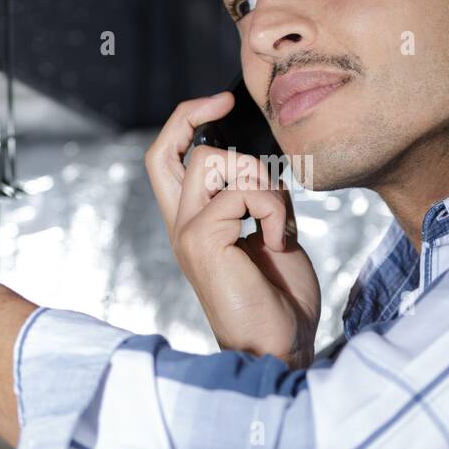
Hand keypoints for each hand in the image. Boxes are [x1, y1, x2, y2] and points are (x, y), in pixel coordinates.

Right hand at [144, 92, 320, 368]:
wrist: (281, 346)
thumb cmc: (281, 299)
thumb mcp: (271, 234)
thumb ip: (258, 199)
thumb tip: (262, 167)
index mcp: (194, 222)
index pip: (167, 157)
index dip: (185, 120)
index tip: (220, 101)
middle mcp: (181, 225)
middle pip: (181, 149)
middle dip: (221, 139)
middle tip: (248, 146)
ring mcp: (187, 233)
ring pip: (216, 161)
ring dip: (263, 184)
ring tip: (280, 225)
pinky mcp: (201, 241)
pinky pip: (242, 193)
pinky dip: (273, 210)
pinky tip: (281, 243)